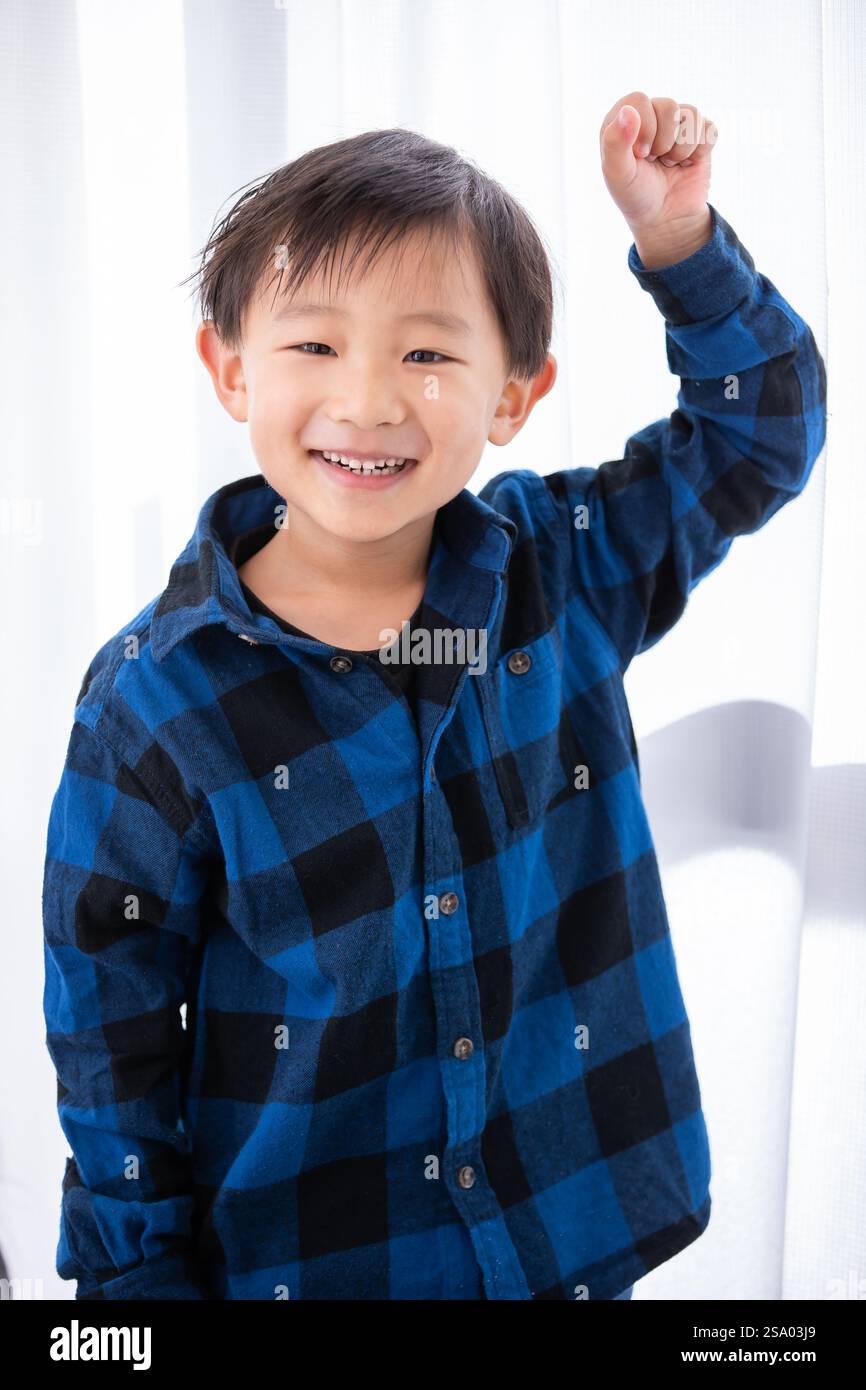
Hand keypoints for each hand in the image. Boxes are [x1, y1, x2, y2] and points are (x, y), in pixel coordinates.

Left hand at [599, 92, 717, 267]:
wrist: (665, 220)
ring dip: (681, 150)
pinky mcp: (700, 135)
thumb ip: (615, 143)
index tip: (641, 155)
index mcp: (624, 119)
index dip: (643, 128)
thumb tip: (628, 111)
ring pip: (691, 115)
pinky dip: (699, 152)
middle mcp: (651, 115)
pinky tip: (686, 164)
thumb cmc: (636, 196)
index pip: (638, 100)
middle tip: (655, 161)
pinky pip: (709, 129)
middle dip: (663, 142)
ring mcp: (677, 124)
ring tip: (669, 164)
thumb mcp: (617, 175)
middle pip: (668, 105)